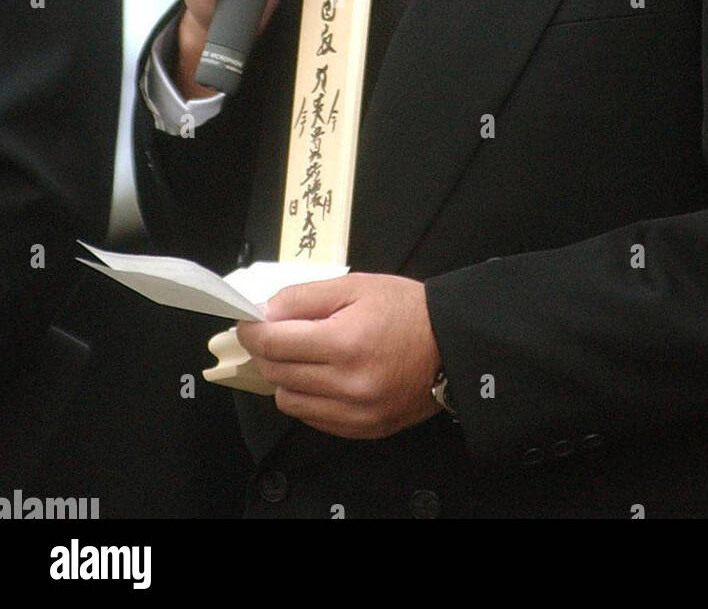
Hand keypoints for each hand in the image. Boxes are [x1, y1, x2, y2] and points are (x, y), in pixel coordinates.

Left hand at [236, 273, 443, 438]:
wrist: (451, 345)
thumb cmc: (406, 309)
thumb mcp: (356, 286)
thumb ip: (306, 297)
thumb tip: (265, 311)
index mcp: (344, 342)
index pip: (274, 343)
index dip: (252, 331)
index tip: (247, 322)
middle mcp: (347, 384)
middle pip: (277, 372)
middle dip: (268, 351)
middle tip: (276, 333)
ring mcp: (354, 412)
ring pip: (288, 400)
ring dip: (285, 376)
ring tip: (304, 355)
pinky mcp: (361, 429)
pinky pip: (312, 418)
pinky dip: (307, 396)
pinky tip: (323, 376)